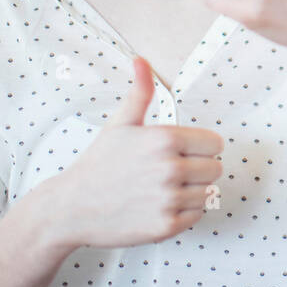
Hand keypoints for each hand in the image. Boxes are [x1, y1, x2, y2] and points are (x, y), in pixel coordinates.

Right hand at [49, 56, 224, 248]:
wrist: (71, 208)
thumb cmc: (98, 164)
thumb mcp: (120, 124)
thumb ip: (140, 92)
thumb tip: (141, 60)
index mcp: (164, 139)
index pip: (215, 144)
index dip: (201, 148)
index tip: (182, 152)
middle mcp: (169, 168)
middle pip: (216, 169)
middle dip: (198, 170)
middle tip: (170, 173)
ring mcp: (168, 199)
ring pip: (208, 194)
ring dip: (191, 193)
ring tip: (163, 190)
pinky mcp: (166, 226)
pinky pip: (197, 216)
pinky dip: (183, 213)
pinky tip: (160, 206)